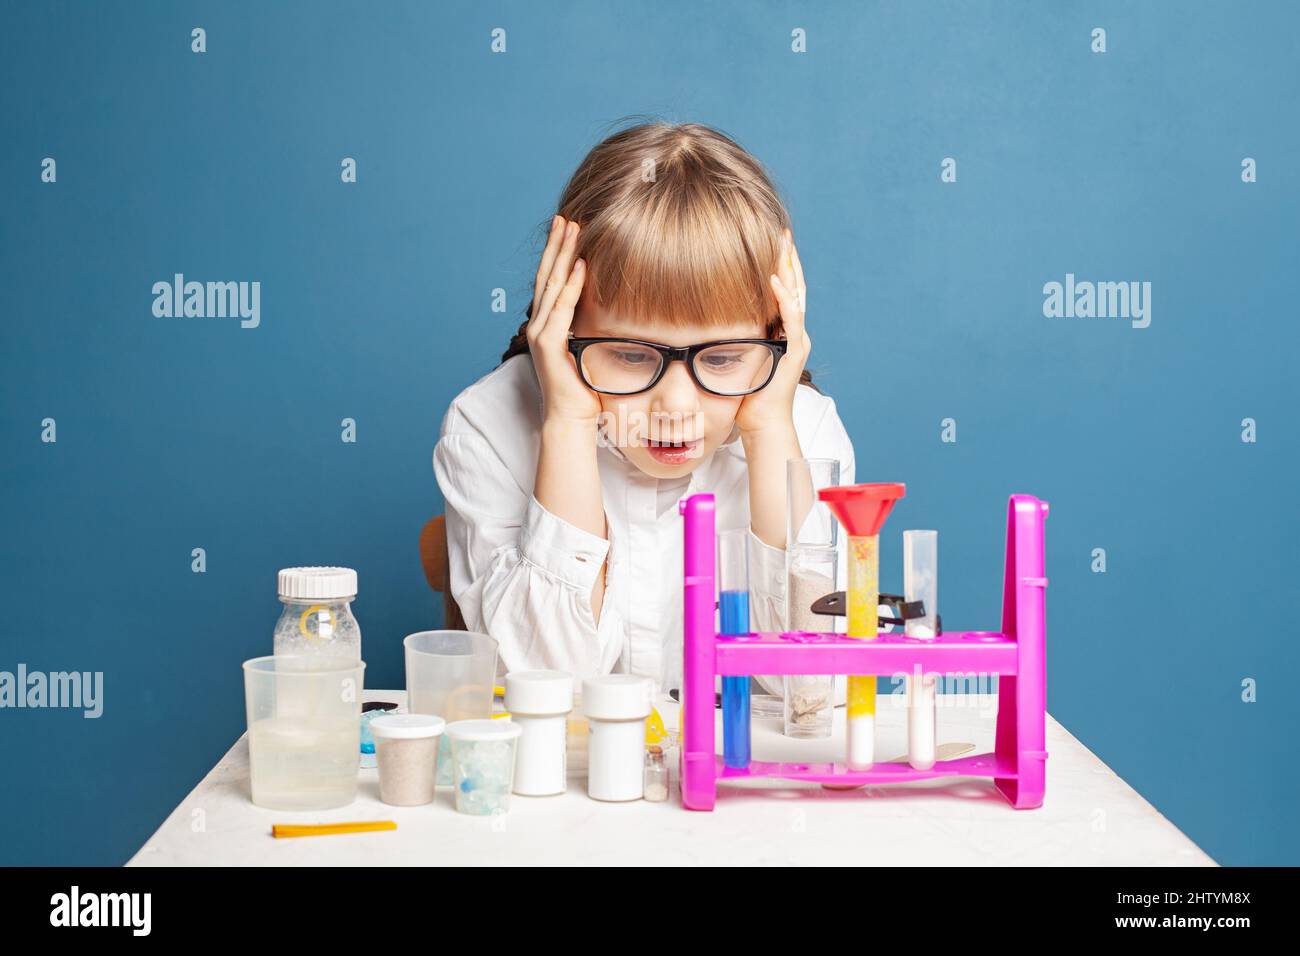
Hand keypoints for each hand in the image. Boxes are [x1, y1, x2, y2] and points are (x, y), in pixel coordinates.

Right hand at [527, 216, 601, 424]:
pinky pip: (561, 308)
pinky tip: (580, 266)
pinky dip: (570, 286)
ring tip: (572, 229)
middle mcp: (538, 325)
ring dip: (563, 255)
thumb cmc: (581, 389)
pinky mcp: (547, 345)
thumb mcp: (585, 349)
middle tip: (565, 216)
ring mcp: (540, 334)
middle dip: (556, 245)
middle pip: (547, 275)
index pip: (550, 281)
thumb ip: (587, 328)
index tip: (567, 228)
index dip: (557, 254)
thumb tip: (605, 310)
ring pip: (552, 285)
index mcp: (546, 325)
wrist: (570, 418)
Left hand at [735, 229, 808, 436]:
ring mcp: (796, 341)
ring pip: (797, 296)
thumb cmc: (748, 396)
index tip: (773, 241)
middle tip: (783, 231)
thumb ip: (735, 337)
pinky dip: (784, 297)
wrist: (763, 423)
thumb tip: (710, 320)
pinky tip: (775, 278)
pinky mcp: (793, 352)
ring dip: (790, 269)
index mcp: (784, 333)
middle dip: (789, 258)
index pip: (786, 291)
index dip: (781, 266)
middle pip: (796, 287)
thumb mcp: (740, 356)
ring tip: (784, 244)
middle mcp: (795, 333)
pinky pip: (791, 318)